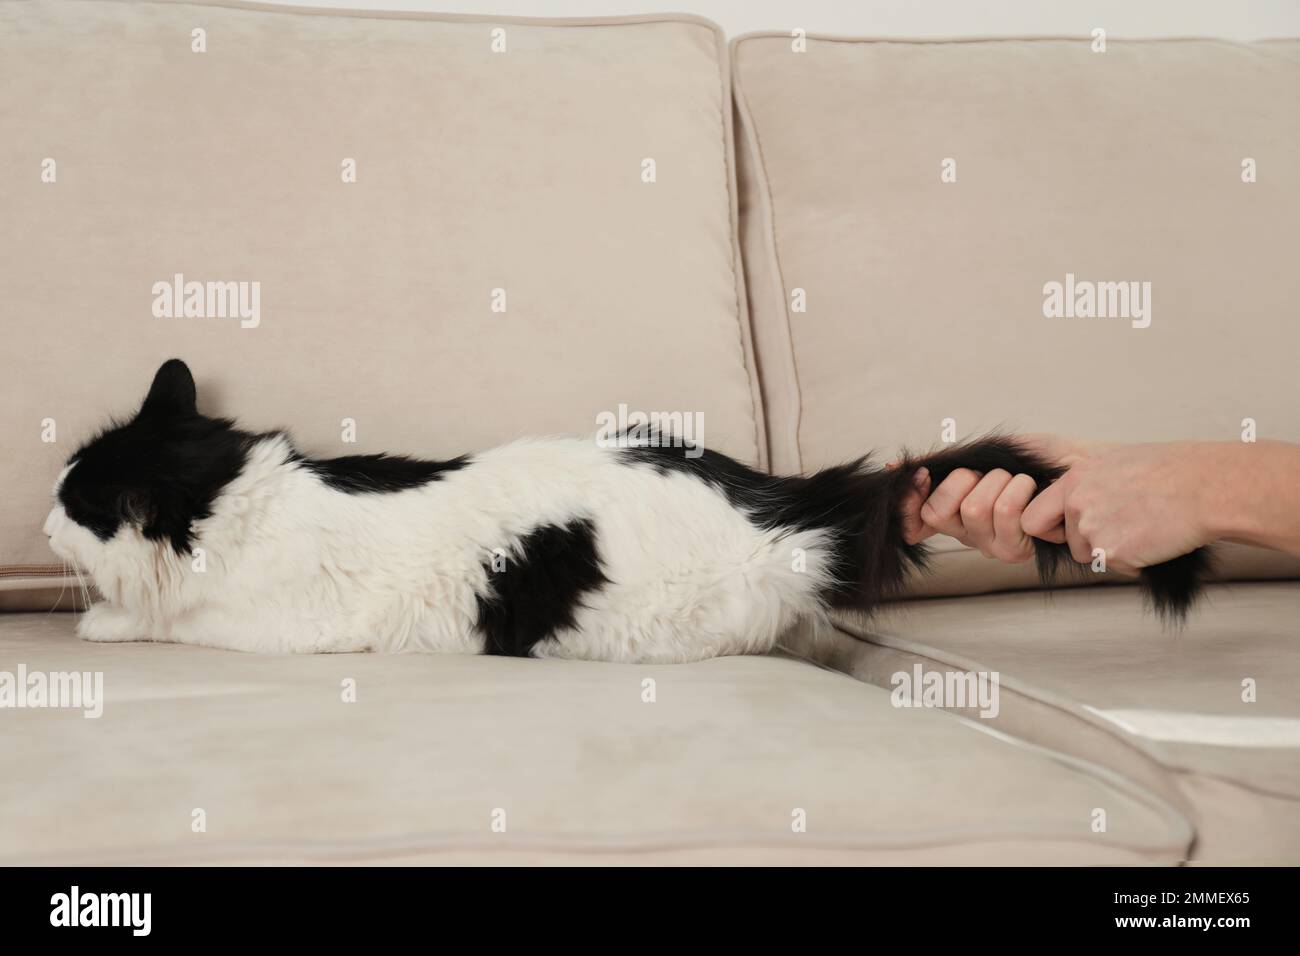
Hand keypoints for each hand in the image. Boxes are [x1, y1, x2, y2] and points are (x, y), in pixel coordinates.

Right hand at [895, 463, 1039, 562]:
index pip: (911, 520)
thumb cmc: (1031, 460)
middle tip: (988, 475)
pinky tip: (1034, 491)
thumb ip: (938, 463)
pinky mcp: (1015, 551)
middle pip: (939, 510)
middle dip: (964, 479)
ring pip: (973, 508)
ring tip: (1020, 481)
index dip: (910, 501)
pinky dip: (1021, 489)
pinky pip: (1005, 513)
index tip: (923, 476)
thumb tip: (894, 469)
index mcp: (951, 512)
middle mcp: (965, 533)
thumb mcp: (978, 454)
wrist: (1079, 464)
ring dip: (999, 481)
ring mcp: (988, 545)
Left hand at [1021, 441, 1221, 573]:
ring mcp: (1093, 530)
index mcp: (1073, 480)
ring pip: (1091, 556)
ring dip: (1114, 550)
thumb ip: (1085, 484)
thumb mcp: (1115, 463)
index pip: (1031, 518)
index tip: (1067, 530)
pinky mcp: (1113, 554)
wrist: (1205, 487)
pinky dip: (1135, 561)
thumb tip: (1070, 501)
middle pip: (1066, 542)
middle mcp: (1077, 505)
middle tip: (1121, 528)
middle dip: (1085, 544)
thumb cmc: (1171, 472)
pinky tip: (1155, 538)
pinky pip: (1116, 567)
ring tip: (1145, 526)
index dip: (1049, 529)